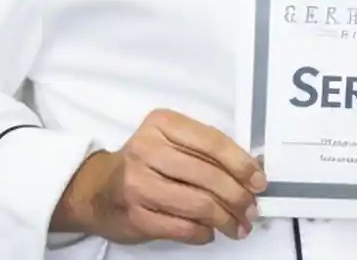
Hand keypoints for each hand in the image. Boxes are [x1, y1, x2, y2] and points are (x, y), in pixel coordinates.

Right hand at [53, 109, 265, 244]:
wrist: (98, 190)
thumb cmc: (145, 164)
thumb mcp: (169, 142)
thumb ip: (205, 152)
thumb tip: (252, 173)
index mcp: (162, 123)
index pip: (212, 142)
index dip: (241, 164)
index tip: (259, 181)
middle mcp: (147, 149)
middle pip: (208, 175)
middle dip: (238, 197)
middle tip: (251, 210)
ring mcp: (138, 183)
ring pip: (199, 203)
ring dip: (226, 219)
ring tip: (238, 226)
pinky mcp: (136, 215)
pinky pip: (183, 227)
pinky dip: (204, 232)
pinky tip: (209, 232)